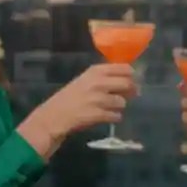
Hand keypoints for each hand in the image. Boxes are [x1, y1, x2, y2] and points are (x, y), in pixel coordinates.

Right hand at [19, 64, 136, 156]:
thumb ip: (104, 78)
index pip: (124, 68)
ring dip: (119, 106)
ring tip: (110, 108)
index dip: (131, 75)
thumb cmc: (70, 97)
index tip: (133, 80)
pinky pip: (116, 116)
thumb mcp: (85, 80)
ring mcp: (98, 99)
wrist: (54, 116)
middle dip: (131, 91)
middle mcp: (98, 82)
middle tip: (129, 96)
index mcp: (95, 71)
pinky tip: (107, 117)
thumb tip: (128, 80)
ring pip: (122, 102)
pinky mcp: (98, 114)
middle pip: (127, 83)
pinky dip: (114, 117)